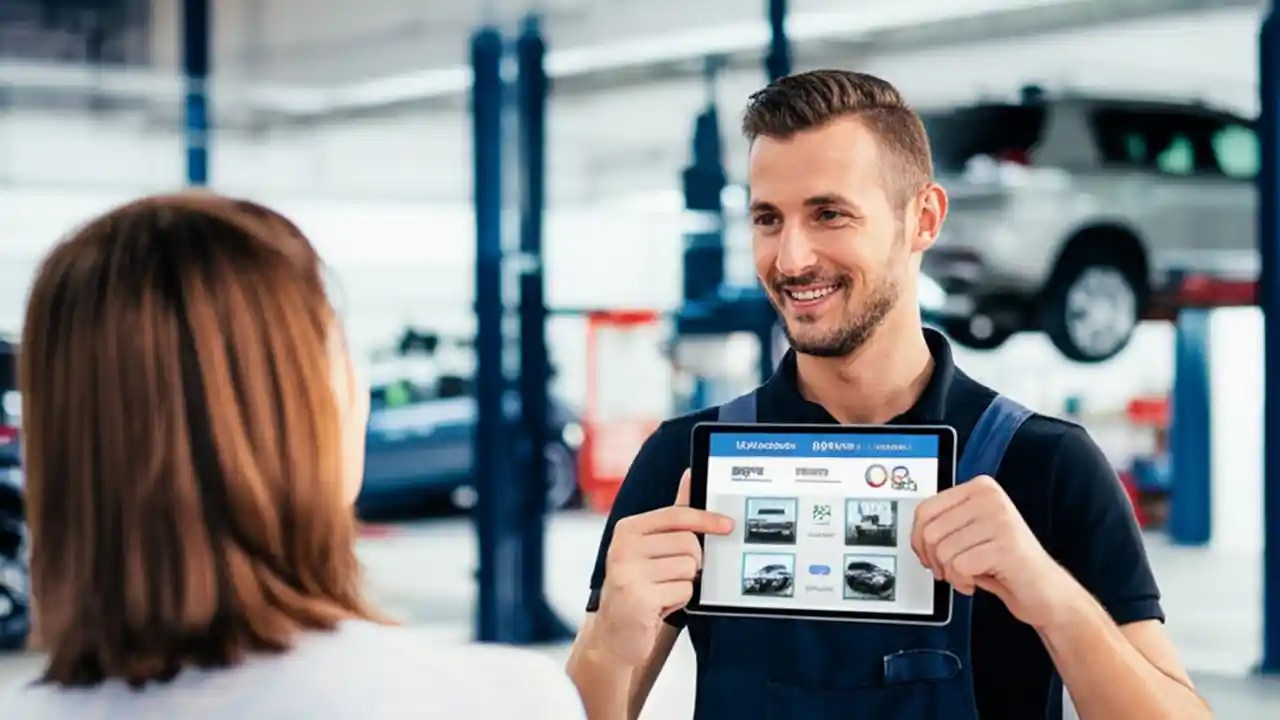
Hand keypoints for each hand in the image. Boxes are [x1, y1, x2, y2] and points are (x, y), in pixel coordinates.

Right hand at [595, 470, 734, 666]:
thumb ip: (673, 515)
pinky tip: (659, 605)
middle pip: (689, 544)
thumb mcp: (650, 547)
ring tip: (661, 591)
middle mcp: (623, 548)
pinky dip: (679, 601)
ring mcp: (629, 573)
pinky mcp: (639, 598)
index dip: (706, 520)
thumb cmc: (637, 586)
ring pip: (689, 568)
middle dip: (691, 563)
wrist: (614, 634)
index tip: (727, 525)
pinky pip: (684, 590)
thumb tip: (690, 477)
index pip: (676, 515)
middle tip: (671, 575)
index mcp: (627, 529)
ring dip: (683, 583)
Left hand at [911, 475, 1076, 628]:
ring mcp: (1000, 521)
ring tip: (966, 576)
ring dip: (949, 573)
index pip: (926, 509)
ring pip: (944, 550)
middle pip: (931, 531)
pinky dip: (961, 582)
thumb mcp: (972, 533)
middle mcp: (990, 498)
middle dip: (933, 559)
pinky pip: (960, 566)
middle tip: (947, 570)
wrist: (1045, 590)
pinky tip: (975, 582)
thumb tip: (915, 533)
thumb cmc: (1006, 562)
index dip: (918, 538)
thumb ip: (946, 523)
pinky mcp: (1005, 547)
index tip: (926, 553)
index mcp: (981, 488)